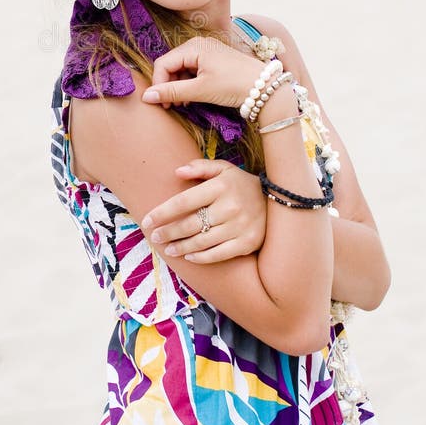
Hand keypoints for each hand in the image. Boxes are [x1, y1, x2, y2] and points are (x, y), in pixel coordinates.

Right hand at [141, 35, 268, 109]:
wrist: (265, 87)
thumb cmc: (233, 84)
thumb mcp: (200, 90)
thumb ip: (171, 92)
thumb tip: (146, 97)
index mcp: (193, 47)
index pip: (163, 63)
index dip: (158, 84)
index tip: (162, 103)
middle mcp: (198, 45)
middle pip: (171, 65)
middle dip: (168, 86)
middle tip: (172, 106)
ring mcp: (206, 52)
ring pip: (181, 69)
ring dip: (179, 87)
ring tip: (183, 103)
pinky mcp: (213, 61)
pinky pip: (193, 71)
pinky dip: (189, 84)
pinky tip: (192, 97)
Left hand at [141, 158, 266, 262]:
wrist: (279, 200)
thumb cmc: (241, 184)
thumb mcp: (224, 169)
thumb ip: (200, 167)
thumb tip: (177, 171)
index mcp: (220, 186)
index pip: (184, 201)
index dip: (162, 212)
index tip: (146, 221)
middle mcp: (230, 206)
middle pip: (190, 224)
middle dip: (168, 232)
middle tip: (154, 237)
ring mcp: (240, 226)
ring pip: (202, 241)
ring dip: (181, 247)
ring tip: (168, 249)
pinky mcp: (247, 243)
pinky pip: (218, 254)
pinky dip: (201, 257)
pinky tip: (189, 256)